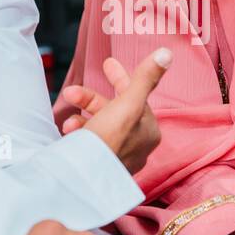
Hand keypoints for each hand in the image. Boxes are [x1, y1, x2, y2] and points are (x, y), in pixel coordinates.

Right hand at [57, 49, 170, 173]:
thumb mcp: (128, 103)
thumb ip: (145, 78)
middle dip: (90, 100)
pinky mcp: (101, 168)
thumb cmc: (109, 140)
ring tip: (68, 122)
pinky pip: (91, 144)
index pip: (137, 97)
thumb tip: (166, 53)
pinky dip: (79, 135)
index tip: (108, 63)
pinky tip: (69, 134)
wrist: (84, 180)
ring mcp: (119, 158)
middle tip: (70, 92)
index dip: (121, 78)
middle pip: (114, 111)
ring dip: (82, 118)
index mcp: (149, 131)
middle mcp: (137, 147)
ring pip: (100, 127)